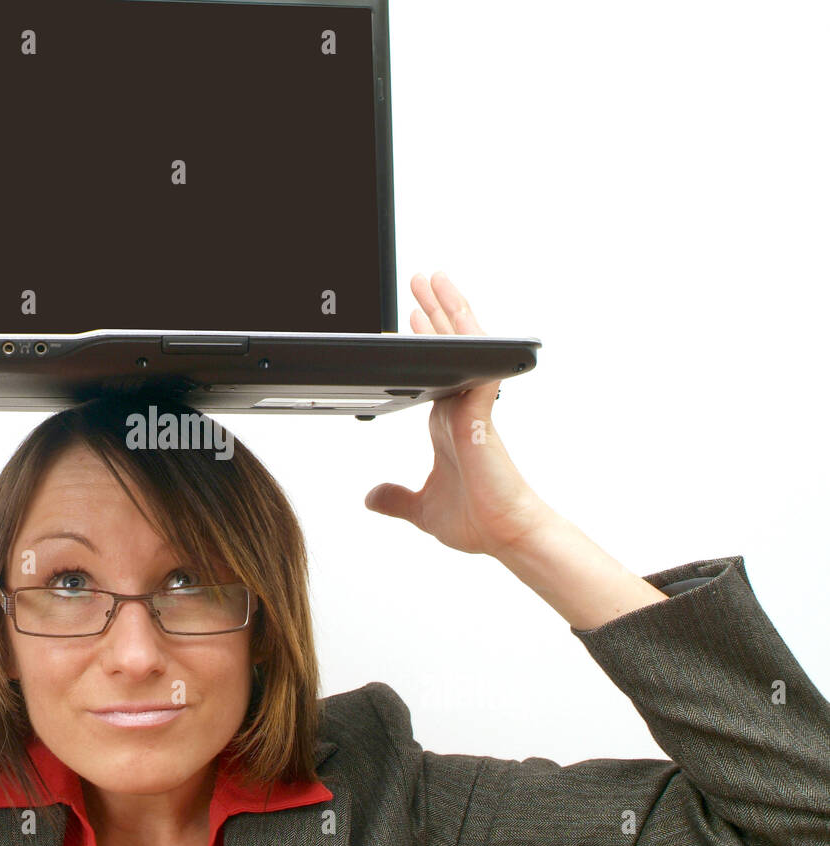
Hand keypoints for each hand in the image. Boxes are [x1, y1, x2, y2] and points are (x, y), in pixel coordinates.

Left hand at [364, 272, 551, 556]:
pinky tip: (460, 316)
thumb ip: (395, 499)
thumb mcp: (421, 508)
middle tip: (420, 280)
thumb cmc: (479, 520)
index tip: (408, 317)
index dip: (421, 342)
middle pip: (447, 348)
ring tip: (435, 279)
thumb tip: (371, 497)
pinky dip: (469, 342)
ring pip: (463, 348)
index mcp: (447, 422)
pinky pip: (476, 368)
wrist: (505, 535)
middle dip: (432, 311)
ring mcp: (473, 408)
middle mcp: (460, 408)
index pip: (432, 369)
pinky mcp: (481, 415)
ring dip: (448, 310)